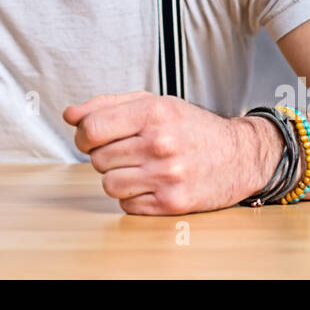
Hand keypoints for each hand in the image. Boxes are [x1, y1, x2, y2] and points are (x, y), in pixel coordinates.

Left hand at [63, 90, 270, 214]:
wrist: (239, 155)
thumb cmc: (192, 127)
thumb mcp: (154, 103)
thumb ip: (107, 105)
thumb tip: (70, 115)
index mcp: (153, 112)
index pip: (92, 129)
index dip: (83, 136)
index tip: (90, 139)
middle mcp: (160, 143)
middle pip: (98, 159)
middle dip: (106, 156)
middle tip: (127, 151)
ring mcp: (166, 175)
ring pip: (109, 184)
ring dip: (118, 178)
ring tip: (139, 168)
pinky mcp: (172, 203)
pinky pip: (127, 205)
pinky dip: (133, 197)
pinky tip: (151, 184)